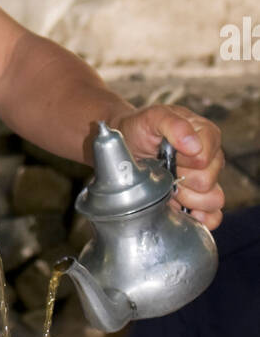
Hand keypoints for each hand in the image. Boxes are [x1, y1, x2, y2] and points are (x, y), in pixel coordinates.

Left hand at [110, 103, 224, 228]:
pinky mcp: (199, 202)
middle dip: (181, 180)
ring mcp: (206, 182)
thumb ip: (173, 124)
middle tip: (163, 171)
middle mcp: (211, 159)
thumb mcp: (152, 117)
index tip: (166, 153)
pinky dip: (199, 219)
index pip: (205, 158)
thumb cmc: (140, 129)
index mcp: (206, 136)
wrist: (124, 147)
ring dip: (187, 199)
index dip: (183, 160)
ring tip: (167, 189)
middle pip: (207, 182)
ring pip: (213, 201)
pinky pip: (213, 217)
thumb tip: (194, 146)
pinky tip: (180, 210)